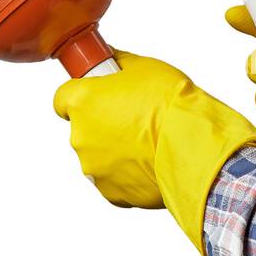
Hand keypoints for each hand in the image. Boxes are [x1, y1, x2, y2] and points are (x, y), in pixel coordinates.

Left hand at [53, 49, 255, 255]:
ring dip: (115, 151)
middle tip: (133, 119)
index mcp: (81, 101)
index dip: (81, 96)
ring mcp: (94, 168)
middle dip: (103, 124)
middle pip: (83, 128)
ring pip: (98, 156)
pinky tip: (150, 162)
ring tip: (146, 144)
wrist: (193, 145)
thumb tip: (111, 63)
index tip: (97, 97)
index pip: (62, 98)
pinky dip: (128, 174)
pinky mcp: (111, 193)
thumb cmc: (170, 104)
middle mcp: (80, 136)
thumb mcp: (144, 67)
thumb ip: (118, 65)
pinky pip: (114, 180)